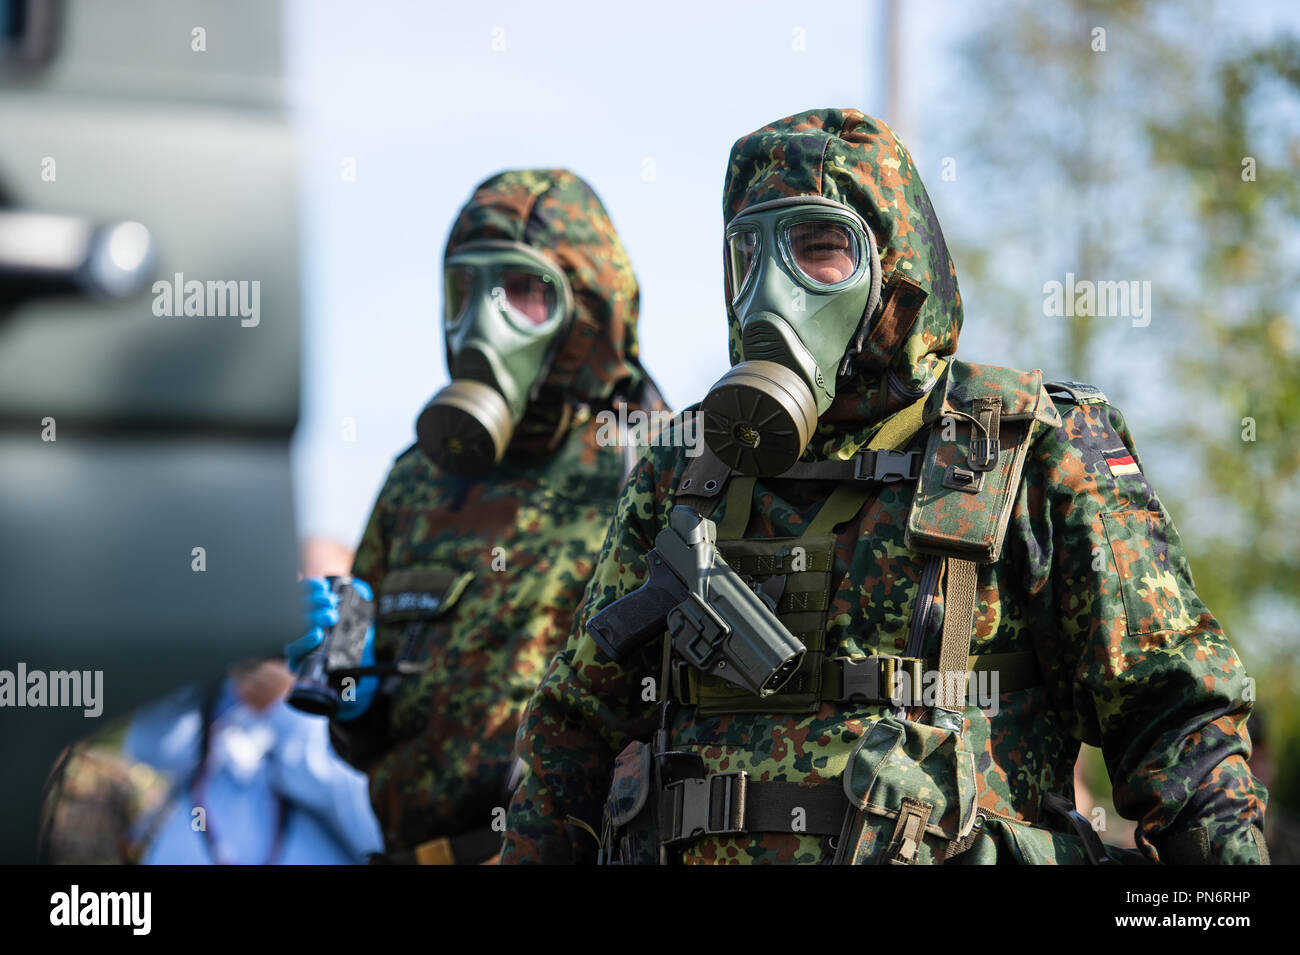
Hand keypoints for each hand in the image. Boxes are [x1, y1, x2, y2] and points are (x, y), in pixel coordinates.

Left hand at [285, 577, 377, 721]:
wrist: (342, 627)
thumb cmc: (345, 651)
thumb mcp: (349, 660)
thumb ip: (349, 669)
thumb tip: (354, 682)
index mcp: (301, 658)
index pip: (293, 652)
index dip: (303, 643)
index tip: (318, 634)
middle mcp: (294, 638)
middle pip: (293, 627)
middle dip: (313, 619)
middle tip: (331, 615)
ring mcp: (294, 619)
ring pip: (295, 609)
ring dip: (313, 603)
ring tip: (331, 600)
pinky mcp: (297, 601)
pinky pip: (297, 593)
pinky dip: (310, 588)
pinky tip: (322, 587)